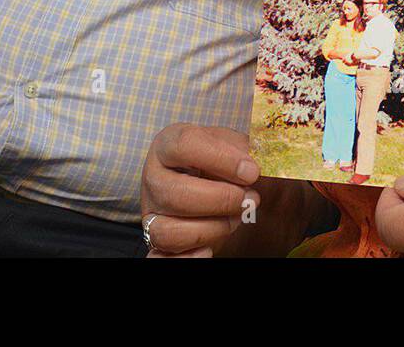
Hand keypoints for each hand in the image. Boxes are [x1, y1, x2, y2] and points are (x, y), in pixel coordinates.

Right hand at [140, 123, 259, 257]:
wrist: (200, 177)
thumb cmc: (214, 159)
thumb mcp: (227, 143)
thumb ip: (241, 149)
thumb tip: (252, 165)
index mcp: (167, 145)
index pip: (185, 145)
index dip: (222, 159)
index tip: (251, 172)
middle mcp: (153, 178)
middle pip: (175, 194)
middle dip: (221, 200)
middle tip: (249, 198)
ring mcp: (151, 211)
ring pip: (169, 231)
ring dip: (211, 229)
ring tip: (236, 218)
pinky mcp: (154, 240)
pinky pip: (160, 258)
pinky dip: (187, 259)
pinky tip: (209, 250)